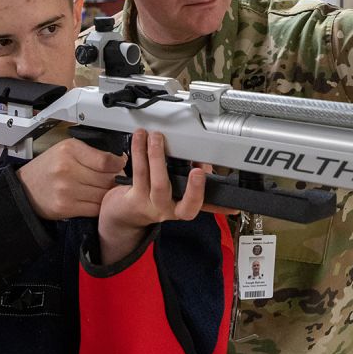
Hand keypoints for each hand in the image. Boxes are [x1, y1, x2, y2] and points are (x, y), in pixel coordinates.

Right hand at [16, 138, 125, 219]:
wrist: (25, 188)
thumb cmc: (48, 167)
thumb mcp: (66, 149)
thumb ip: (91, 152)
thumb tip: (119, 160)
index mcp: (69, 151)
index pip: (106, 160)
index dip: (119, 164)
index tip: (120, 165)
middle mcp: (67, 169)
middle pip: (107, 178)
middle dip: (116, 179)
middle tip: (116, 178)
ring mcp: (66, 190)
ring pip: (103, 194)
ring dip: (109, 193)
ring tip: (105, 188)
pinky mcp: (65, 207)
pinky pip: (94, 208)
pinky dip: (99, 205)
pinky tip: (96, 199)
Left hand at [98, 130, 219, 261]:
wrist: (123, 216)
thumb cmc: (153, 198)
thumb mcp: (177, 191)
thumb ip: (193, 177)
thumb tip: (203, 160)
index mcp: (183, 207)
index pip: (204, 208)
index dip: (220, 208)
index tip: (230, 203)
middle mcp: (169, 209)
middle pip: (184, 204)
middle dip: (193, 186)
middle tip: (198, 169)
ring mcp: (151, 205)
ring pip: (158, 183)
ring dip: (158, 156)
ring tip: (157, 137)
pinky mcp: (134, 197)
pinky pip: (138, 173)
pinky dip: (139, 152)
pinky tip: (140, 139)